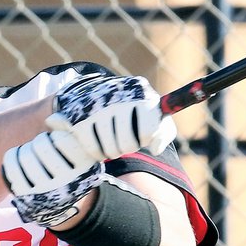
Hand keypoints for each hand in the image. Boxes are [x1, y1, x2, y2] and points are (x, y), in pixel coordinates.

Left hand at [1, 128, 102, 226]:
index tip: (57, 140)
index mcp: (82, 167)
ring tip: (31, 154)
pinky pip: (12, 166)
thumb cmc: (70, 166)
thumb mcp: (79, 149)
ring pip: (26, 155)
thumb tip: (52, 118)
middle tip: (43, 147)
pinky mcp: (27, 196)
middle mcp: (66, 181)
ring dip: (26, 150)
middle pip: (41, 146)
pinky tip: (17, 157)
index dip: (55, 135)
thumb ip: (69, 129)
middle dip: (40, 142)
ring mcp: (46, 190)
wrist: (64, 203)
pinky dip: (12, 157)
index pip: (61, 139)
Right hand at [50, 74, 175, 161]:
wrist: (101, 92)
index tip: (142, 134)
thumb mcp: (156, 117)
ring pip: (111, 149)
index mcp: (141, 95)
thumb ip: (165, 134)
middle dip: (129, 147)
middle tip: (126, 140)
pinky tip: (102, 144)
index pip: (148, 129)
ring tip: (114, 142)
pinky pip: (94, 149)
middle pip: (128, 144)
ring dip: (115, 151)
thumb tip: (155, 149)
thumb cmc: (136, 111)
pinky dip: (99, 153)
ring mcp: (98, 108)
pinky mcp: (80, 118)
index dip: (146, 138)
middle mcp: (118, 98)